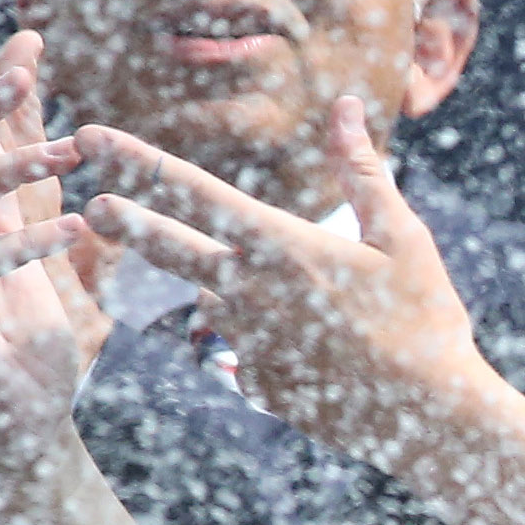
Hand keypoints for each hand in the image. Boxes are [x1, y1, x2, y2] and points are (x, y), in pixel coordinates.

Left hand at [75, 99, 492, 471]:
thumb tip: (343, 106)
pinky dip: (273, 344)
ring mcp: (248, 342)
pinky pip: (249, 352)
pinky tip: (326, 356)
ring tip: (312, 308)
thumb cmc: (426, 319)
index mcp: (281, 247)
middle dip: (127, 223)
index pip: (192, 192)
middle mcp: (251, 293)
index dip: (136, 159)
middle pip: (168, 249)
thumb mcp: (402, 235)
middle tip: (94, 207)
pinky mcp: (258, 383)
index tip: (92, 136)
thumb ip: (361, 170)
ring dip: (236, 293)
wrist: (431, 418)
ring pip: (218, 303)